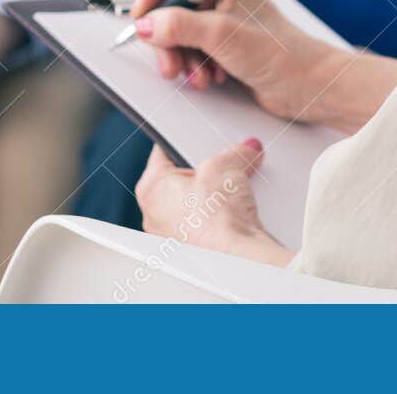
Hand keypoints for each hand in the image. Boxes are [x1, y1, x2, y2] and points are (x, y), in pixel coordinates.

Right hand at [129, 0, 338, 122]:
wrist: (307, 85)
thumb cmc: (279, 53)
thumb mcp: (223, 36)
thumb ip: (180, 26)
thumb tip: (145, 24)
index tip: (145, 19)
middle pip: (167, 1)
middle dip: (165, 35)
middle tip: (170, 64)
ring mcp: (218, 16)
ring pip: (175, 28)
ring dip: (180, 56)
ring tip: (199, 77)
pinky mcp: (219, 41)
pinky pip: (188, 48)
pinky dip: (192, 65)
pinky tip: (210, 78)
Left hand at [135, 141, 292, 266]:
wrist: (237, 257)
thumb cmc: (217, 219)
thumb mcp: (227, 167)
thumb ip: (235, 152)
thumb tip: (245, 149)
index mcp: (150, 187)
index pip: (164, 151)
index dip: (186, 142)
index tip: (199, 139)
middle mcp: (153, 215)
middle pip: (179, 179)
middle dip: (204, 172)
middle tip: (223, 166)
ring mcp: (170, 237)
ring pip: (191, 204)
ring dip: (210, 197)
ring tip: (231, 192)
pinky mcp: (190, 251)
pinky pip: (201, 226)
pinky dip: (216, 219)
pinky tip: (234, 215)